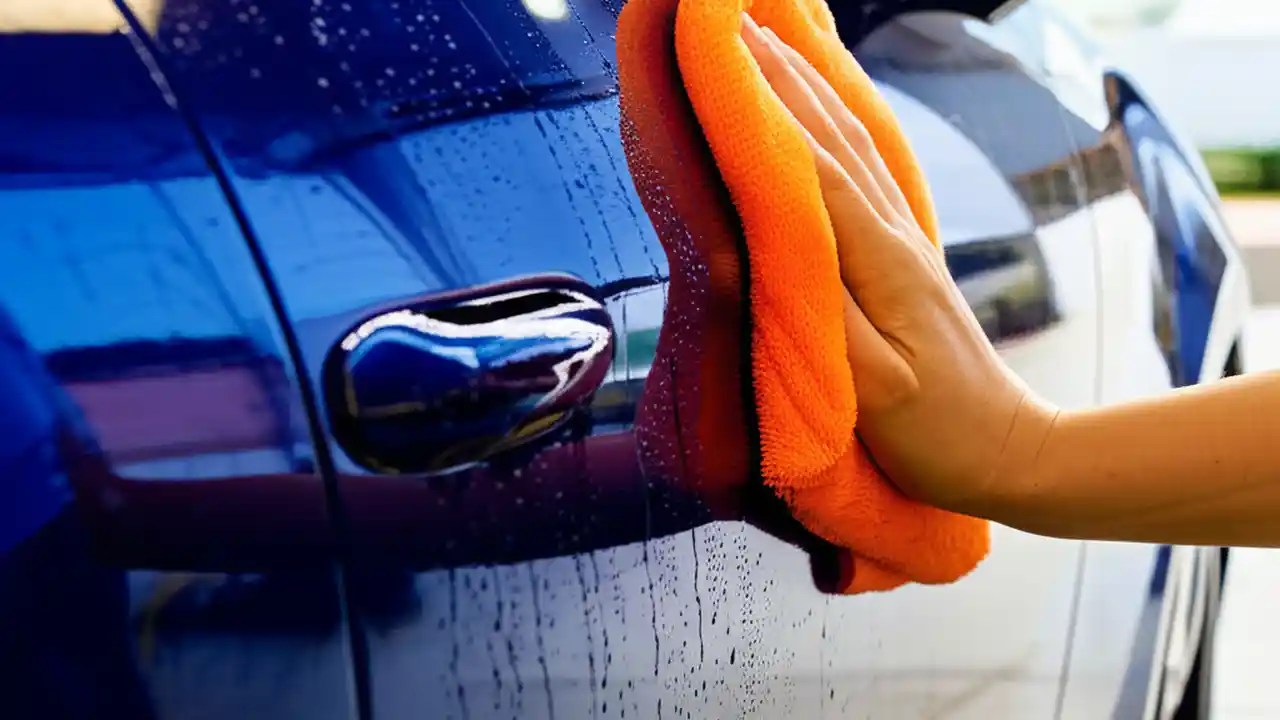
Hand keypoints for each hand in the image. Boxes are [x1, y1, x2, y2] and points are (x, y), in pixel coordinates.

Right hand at [741, 17, 1059, 515]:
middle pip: (829, 132)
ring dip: (804, 77)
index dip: (760, 108)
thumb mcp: (871, 390)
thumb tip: (768, 245)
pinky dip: (837, 113)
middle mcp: (893, 233)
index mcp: (880, 263)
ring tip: (762, 29)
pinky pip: (867, 161)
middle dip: (774, 68)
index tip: (715, 54)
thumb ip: (818, 315)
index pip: (808, 168)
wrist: (1008, 450)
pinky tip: (822, 92)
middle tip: (723, 18)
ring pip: (850, 137)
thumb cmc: (933, 432)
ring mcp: (903, 236)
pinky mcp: (904, 249)